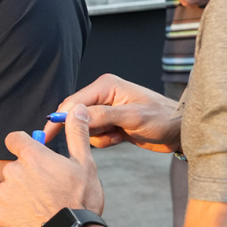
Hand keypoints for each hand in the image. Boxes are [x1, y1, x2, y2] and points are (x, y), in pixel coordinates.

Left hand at [0, 105, 103, 226]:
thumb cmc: (80, 202)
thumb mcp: (85, 165)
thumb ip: (76, 134)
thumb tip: (78, 109)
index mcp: (31, 156)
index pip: (14, 139)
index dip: (24, 145)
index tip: (33, 156)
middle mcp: (12, 171)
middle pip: (14, 166)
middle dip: (26, 174)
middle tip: (47, 190)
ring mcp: (3, 194)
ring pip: (8, 188)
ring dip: (20, 194)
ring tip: (41, 207)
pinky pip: (3, 208)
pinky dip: (14, 213)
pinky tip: (32, 219)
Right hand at [42, 74, 181, 152]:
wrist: (180, 131)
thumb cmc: (163, 118)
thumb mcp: (133, 117)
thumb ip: (103, 115)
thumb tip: (76, 116)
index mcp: (106, 86)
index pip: (73, 103)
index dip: (59, 119)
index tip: (46, 136)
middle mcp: (102, 94)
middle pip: (75, 115)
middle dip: (84, 130)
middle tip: (102, 137)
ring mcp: (105, 108)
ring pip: (84, 127)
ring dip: (98, 137)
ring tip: (118, 136)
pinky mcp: (109, 121)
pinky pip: (95, 134)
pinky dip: (104, 140)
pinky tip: (120, 137)